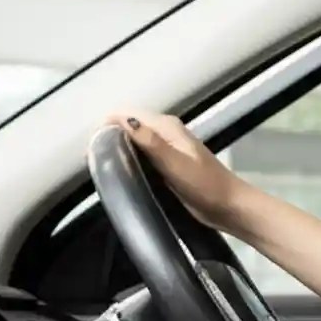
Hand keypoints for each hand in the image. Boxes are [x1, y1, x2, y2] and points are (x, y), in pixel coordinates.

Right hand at [100, 110, 248, 232]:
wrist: (229, 206)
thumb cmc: (205, 185)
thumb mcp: (175, 163)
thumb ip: (151, 142)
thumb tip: (125, 120)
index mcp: (167, 127)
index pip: (127, 114)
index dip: (106, 125)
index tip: (91, 147)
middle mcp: (165, 133)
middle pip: (128, 126)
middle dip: (109, 138)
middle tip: (92, 161)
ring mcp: (167, 149)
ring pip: (134, 142)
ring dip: (118, 150)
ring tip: (101, 168)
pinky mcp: (168, 165)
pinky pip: (142, 157)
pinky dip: (130, 161)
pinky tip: (121, 174)